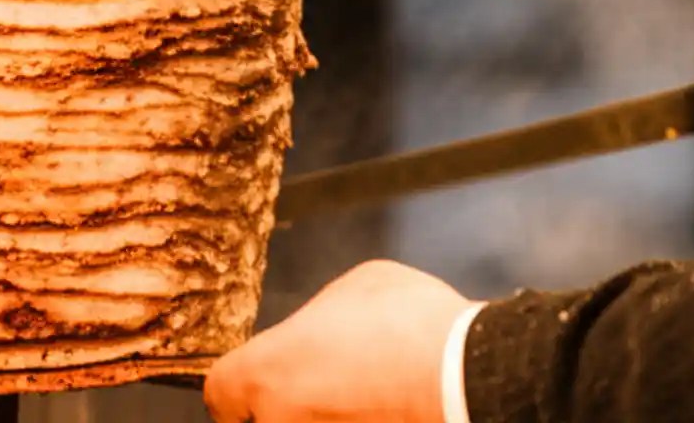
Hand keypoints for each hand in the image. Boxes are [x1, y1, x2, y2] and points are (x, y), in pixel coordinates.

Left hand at [203, 260, 475, 422]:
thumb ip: (322, 314)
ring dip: (325, 416)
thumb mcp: (360, 285)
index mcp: (268, 371)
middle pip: (263, 421)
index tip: (266, 386)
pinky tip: (387, 413)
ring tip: (368, 401)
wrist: (472, 381)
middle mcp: (280, 422)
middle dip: (287, 408)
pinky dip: (360, 421)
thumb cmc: (412, 326)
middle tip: (329, 391)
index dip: (241, 389)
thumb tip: (320, 329)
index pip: (220, 392)